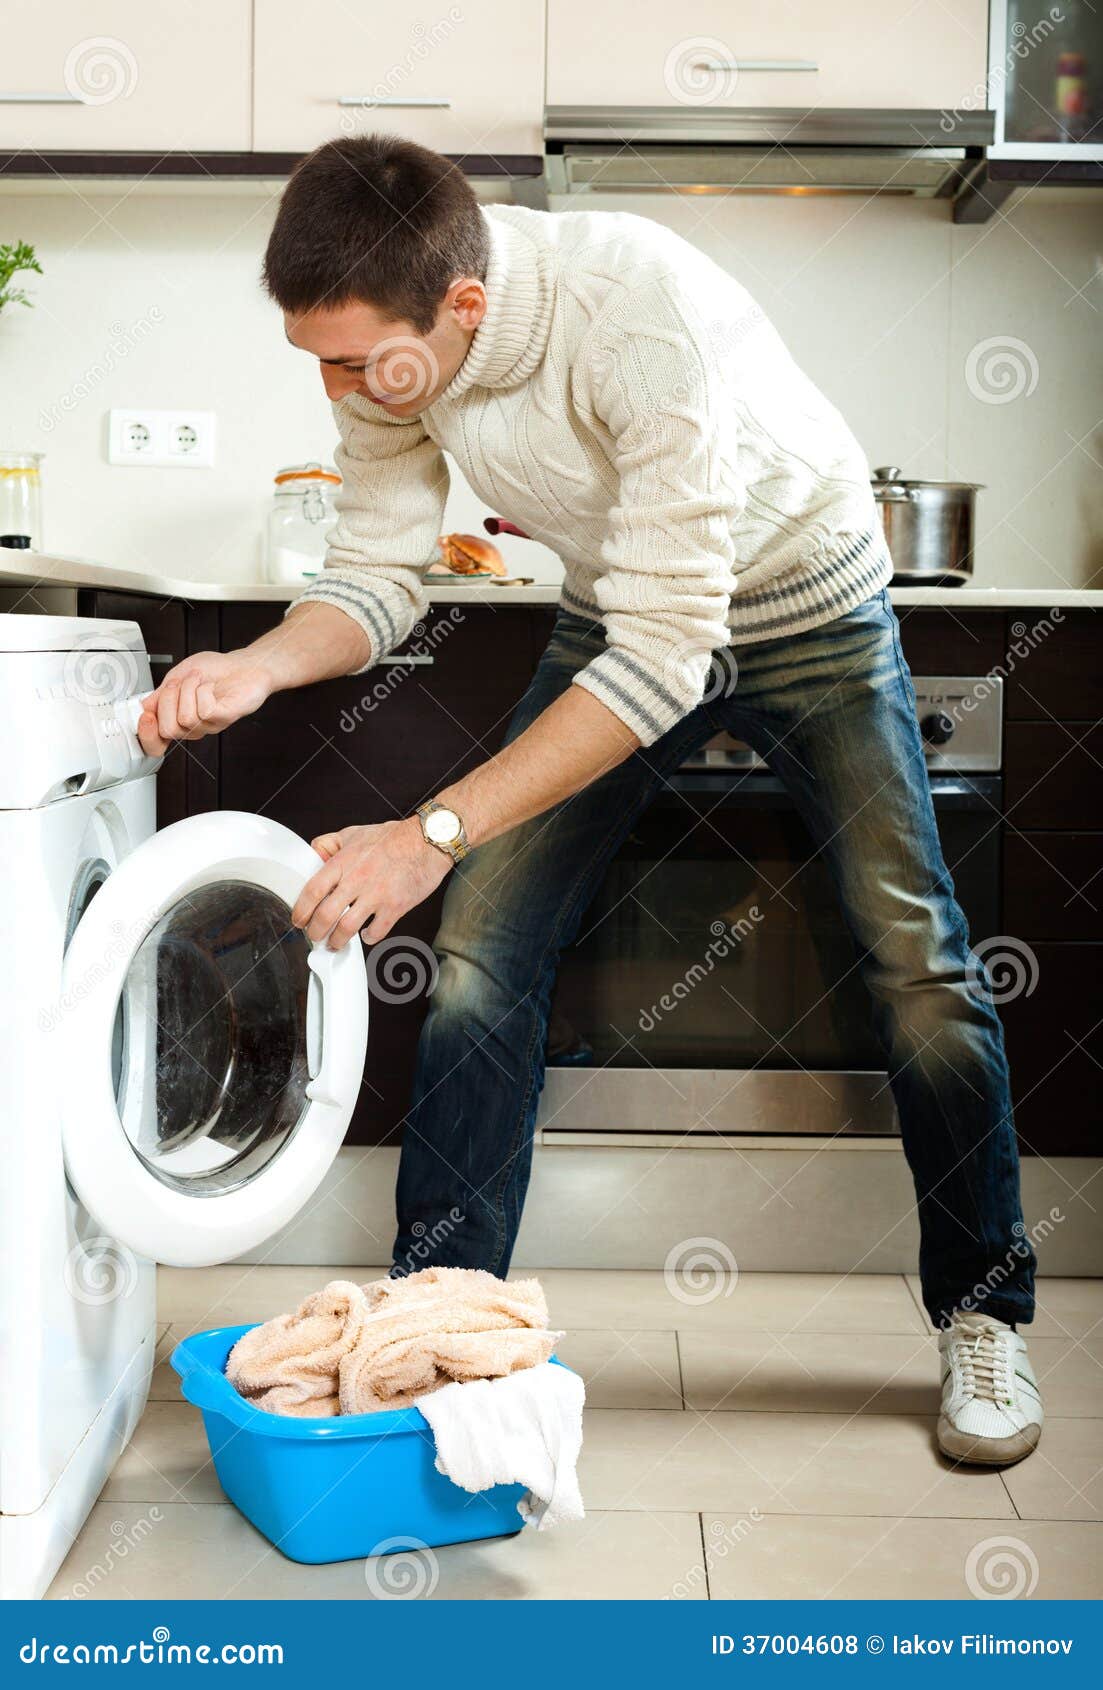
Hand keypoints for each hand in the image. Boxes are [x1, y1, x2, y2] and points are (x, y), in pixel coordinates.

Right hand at [138, 650, 275, 754]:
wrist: (244, 664)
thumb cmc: (215, 671)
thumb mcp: (177, 677)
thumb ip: (159, 694)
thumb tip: (142, 706)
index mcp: (178, 719)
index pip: (157, 744)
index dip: (147, 734)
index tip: (145, 715)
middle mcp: (194, 727)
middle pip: (167, 730)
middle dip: (168, 700)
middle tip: (178, 684)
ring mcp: (210, 725)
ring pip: (185, 718)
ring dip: (188, 690)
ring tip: (198, 679)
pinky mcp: (226, 718)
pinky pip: (205, 711)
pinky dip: (203, 691)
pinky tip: (209, 686)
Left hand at [292, 818, 451, 949]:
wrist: (426, 841)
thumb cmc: (393, 838)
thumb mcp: (354, 833)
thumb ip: (329, 844)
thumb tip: (313, 857)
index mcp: (343, 862)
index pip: (312, 891)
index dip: (301, 910)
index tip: (299, 920)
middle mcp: (357, 879)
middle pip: (325, 915)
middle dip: (315, 932)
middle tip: (315, 936)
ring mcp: (376, 895)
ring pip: (347, 928)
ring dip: (337, 941)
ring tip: (335, 943)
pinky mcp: (395, 906)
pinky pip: (376, 932)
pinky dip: (368, 937)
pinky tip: (366, 934)